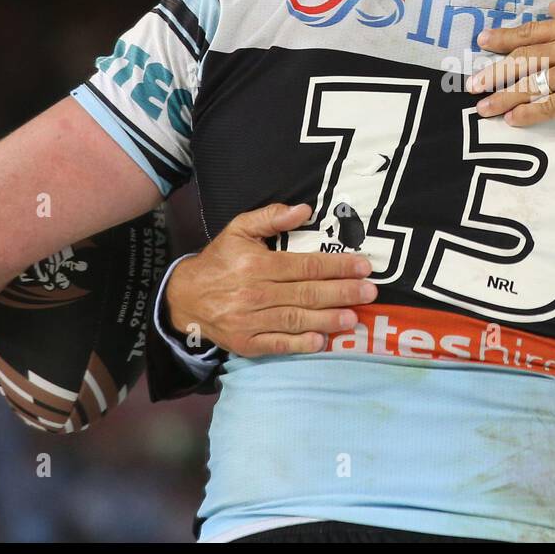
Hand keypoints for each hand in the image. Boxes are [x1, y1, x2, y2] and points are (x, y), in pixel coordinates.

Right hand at [166, 202, 376, 356]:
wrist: (184, 297)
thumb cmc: (219, 260)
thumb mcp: (239, 229)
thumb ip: (271, 217)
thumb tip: (305, 209)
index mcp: (257, 265)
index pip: (305, 266)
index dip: (336, 267)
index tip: (363, 266)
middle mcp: (255, 294)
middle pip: (306, 294)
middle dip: (342, 292)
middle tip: (370, 292)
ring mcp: (250, 321)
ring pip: (296, 320)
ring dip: (328, 319)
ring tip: (354, 317)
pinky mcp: (246, 343)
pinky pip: (277, 344)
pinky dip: (299, 344)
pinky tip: (321, 341)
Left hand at [465, 1, 554, 124]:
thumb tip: (553, 7)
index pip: (530, 32)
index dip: (503, 39)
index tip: (482, 42)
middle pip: (522, 60)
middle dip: (494, 73)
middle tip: (472, 84)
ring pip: (531, 85)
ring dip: (503, 97)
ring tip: (482, 108)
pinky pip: (550, 106)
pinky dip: (529, 114)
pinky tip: (512, 120)